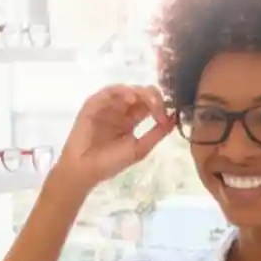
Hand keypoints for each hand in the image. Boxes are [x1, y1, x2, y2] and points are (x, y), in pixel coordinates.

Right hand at [51, 85, 174, 193]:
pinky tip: (130, 98)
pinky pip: (106, 93)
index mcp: (131, 119)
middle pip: (140, 93)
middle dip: (152, 96)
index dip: (161, 106)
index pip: (149, 104)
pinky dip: (119, 92)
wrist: (86, 171)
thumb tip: (174, 119)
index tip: (166, 116)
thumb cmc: (110, 163)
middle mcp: (120, 110)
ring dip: (139, 92)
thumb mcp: (140, 149)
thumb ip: (156, 134)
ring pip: (125, 90)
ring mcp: (106, 107)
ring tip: (147, 100)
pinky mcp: (92, 106)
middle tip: (159, 107)